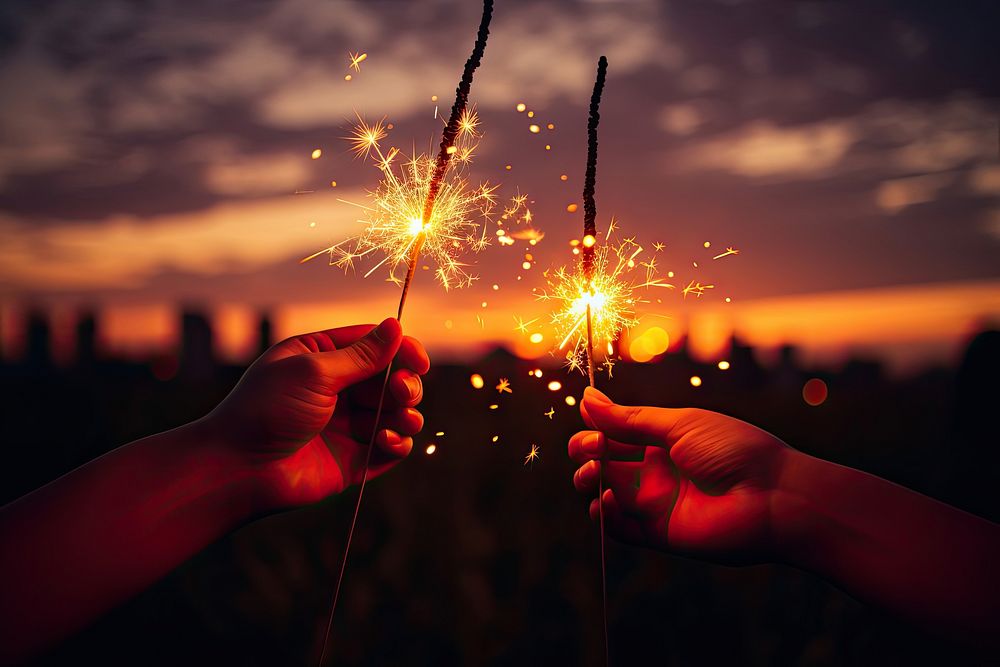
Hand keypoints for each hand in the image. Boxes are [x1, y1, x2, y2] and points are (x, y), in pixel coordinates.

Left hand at [205, 318, 428, 512]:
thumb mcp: (314, 371)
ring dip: (407, 414)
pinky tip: (385, 440)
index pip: (375, 344)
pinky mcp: (353, 459)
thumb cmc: (266, 410)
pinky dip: (397, 442)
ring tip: (402, 419)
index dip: (403, 350)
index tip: (420, 361)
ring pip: (396, 414)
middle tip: (402, 393)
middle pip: (392, 379)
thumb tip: (397, 327)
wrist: (238, 469)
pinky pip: (390, 447)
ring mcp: (346, 425)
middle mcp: (337, 389)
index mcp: (322, 357)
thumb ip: (362, 355)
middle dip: (405, 385)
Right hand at [569, 387, 791, 563]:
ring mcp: (655, 502)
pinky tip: (608, 501)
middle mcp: (655, 469)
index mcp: (662, 438)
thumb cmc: (733, 451)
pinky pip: (618, 528)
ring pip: (603, 492)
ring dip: (588, 481)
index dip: (595, 425)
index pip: (614, 430)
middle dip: (585, 451)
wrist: (772, 498)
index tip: (588, 417)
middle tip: (593, 448)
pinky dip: (604, 516)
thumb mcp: (679, 424)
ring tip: (595, 474)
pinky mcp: (658, 533)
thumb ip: (630, 419)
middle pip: (602, 460)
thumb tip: (586, 398)